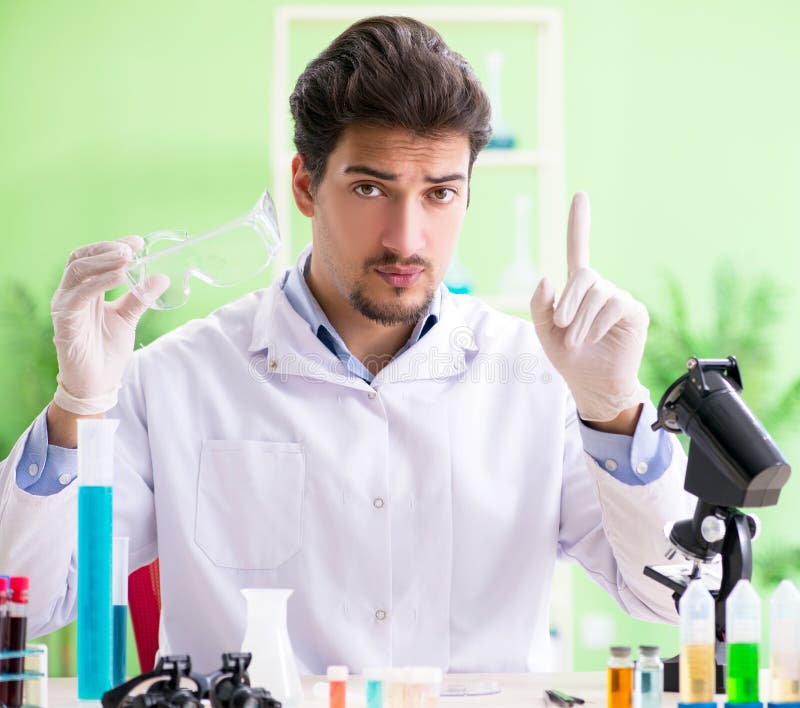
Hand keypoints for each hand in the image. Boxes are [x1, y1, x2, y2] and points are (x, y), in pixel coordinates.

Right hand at [51, 236, 166, 413]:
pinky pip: (80, 295)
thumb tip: (161, 277)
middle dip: (106, 249)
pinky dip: (100, 282)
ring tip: (127, 258)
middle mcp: (71, 294)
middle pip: (80, 258)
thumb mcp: (128, 319)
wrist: (97, 383)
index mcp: (85, 290)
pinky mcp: (65, 321)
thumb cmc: (106, 350)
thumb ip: (140, 297)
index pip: (93, 258)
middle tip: (131, 248)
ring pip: (77, 271)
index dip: (113, 246)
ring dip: (103, 261)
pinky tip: (120, 277)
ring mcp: (65, 306)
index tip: (137, 241)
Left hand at [530, 192, 649, 421]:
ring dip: (579, 322)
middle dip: (568, 304)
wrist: (591, 384)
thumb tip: (548, 277)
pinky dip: (596, 325)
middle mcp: (600, 288)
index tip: (580, 196)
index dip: (579, 223)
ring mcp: (619, 298)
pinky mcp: (634, 311)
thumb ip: (540, 305)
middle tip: (562, 329)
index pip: (579, 249)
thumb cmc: (569, 356)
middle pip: (583, 276)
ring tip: (577, 342)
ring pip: (596, 294)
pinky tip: (595, 339)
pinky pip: (612, 306)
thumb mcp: (545, 332)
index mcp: (577, 289)